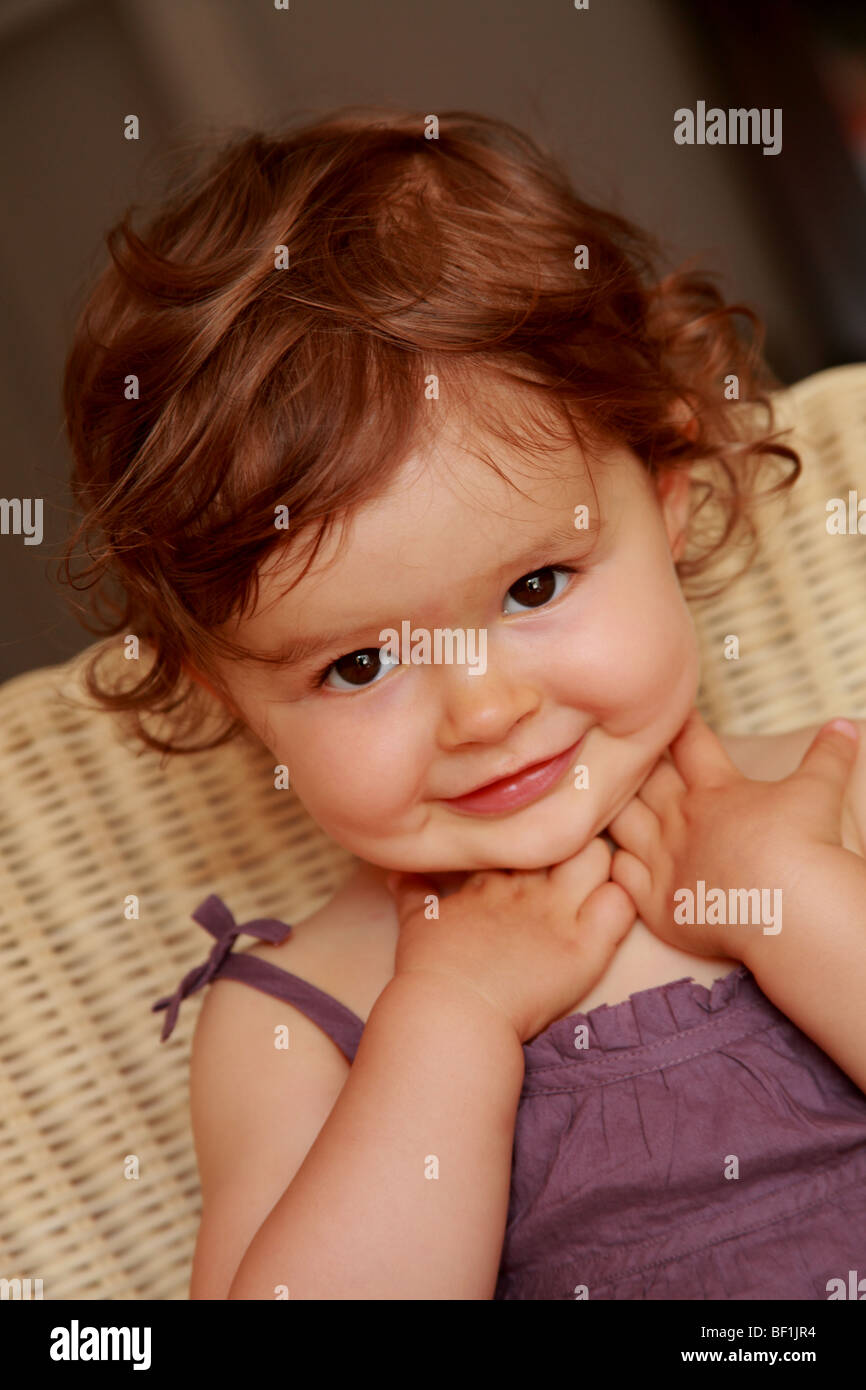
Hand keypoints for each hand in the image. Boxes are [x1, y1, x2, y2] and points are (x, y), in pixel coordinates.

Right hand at [385, 839, 636, 1044]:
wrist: (450, 1013)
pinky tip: (612, 912)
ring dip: (602, 866)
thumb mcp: (415, 920)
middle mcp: (526, 885)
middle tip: (574, 863)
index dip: (533, 835)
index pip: (522, 832)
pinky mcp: (583, 945)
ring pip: (598, 856)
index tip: (535, 846)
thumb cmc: (430, 972)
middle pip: (563, 833)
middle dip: (572, 839)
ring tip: (599, 886)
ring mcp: (556, 912)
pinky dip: (622, 902)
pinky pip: (620, 903)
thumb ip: (413, 889)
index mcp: (491, 877)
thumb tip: (397, 870)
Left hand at [607, 709, 859, 960]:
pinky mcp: (657, 903)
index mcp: (715, 790)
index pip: (688, 743)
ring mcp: (664, 861)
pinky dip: (612, 865)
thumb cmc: (802, 845)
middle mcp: (681, 820)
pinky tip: (608, 858)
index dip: (676, 723)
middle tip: (612, 748)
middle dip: (629, 763)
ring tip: (597, 798)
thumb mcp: (819, 790)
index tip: (665, 708)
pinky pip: (620, 877)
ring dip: (613, 810)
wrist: (785, 905)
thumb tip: (845, 725)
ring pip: (621, 824)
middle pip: (641, 781)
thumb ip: (828, 756)